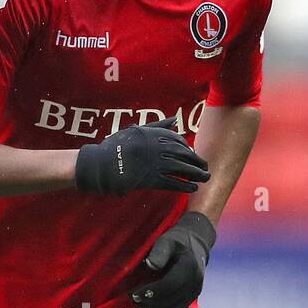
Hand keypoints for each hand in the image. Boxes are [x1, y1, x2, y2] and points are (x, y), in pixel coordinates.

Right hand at [74, 116, 209, 195]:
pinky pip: (173, 182)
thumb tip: (175, 120)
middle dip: (197, 162)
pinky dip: (184, 186)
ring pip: (182, 169)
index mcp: (155, 135)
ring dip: (196, 174)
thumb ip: (158, 125)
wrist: (102, 163)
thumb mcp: (137, 130)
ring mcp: (156, 163)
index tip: (192, 154)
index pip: (178, 141)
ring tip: (205, 178)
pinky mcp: (152, 178)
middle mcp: (158, 148)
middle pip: (184, 155)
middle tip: (206, 168)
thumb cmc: (116, 145)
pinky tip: (193, 188)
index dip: (187, 149)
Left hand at [131, 211, 216, 307]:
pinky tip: (149, 307)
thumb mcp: (166, 241)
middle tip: (133, 298)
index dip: (152, 291)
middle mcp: (195, 281)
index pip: (170, 284)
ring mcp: (195, 291)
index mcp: (189, 266)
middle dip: (150, 302)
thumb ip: (159, 253)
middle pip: (171, 299)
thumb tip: (150, 265)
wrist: (194, 245)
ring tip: (138, 303)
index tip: (135, 293)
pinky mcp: (192, 298)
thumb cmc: (176, 242)